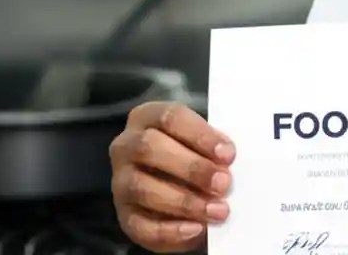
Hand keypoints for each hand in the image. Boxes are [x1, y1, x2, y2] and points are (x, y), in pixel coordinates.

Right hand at [109, 101, 235, 252]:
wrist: (174, 188)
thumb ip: (212, 149)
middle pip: (150, 148)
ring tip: (217, 210)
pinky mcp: (123, 214)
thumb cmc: (192, 155)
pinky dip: (170, 230)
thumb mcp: (202, 144)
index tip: (228, 154)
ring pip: (142, 188)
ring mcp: (120, 181)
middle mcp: (126, 146)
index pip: (170, 117)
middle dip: (191, 167)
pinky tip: (196, 229)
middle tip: (223, 183)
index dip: (200, 135)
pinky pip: (140, 225)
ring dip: (184, 201)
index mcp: (148, 117)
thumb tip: (227, 163)